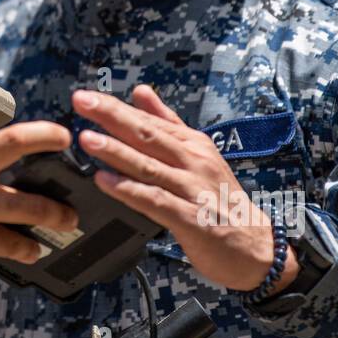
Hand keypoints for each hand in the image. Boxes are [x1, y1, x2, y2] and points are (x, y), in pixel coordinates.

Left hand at [73, 86, 297, 292]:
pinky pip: (155, 202)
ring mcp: (192, 189)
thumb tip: (141, 91)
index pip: (149, 121)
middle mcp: (193, 161)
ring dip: (116, 152)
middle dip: (112, 117)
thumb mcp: (198, 153)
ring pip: (149, 166)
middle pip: (147, 135)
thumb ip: (167, 122)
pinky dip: (129, 191)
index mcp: (192, 144)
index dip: (116, 108)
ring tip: (87, 140)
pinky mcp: (191, 219)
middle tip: (82, 103)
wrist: (255, 246)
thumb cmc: (220, 199)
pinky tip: (105, 182)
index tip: (86, 97)